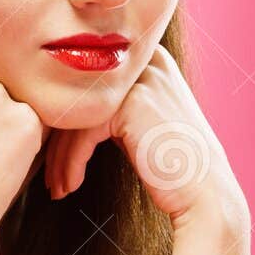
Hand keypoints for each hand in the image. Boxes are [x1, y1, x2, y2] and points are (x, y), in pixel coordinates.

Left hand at [43, 43, 248, 232]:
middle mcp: (146, 59)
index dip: (65, 123)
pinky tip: (68, 186)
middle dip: (57, 141)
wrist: (205, 196)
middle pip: (79, 96)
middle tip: (49, 177)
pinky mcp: (133, 103)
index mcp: (147, 58)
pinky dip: (71, 162)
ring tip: (56, 187)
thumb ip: (112, 108)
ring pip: (76, 116)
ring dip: (60, 157)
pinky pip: (84, 132)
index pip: (88, 84)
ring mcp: (141, 78)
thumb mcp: (140, 124)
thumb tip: (65, 113)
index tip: (54, 160)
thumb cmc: (173, 169)